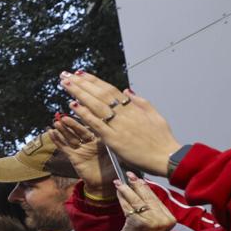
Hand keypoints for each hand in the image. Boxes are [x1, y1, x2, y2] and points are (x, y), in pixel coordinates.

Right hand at [49, 117, 112, 192]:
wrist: (104, 184)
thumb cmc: (112, 169)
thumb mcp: (116, 155)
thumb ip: (113, 143)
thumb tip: (118, 130)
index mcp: (100, 140)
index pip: (91, 126)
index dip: (85, 119)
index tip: (80, 109)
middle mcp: (89, 143)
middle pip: (78, 131)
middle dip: (71, 124)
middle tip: (64, 117)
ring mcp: (81, 149)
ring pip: (70, 138)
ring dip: (63, 130)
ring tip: (57, 123)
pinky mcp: (74, 157)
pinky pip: (64, 148)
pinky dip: (58, 140)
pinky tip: (51, 133)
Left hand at [60, 72, 182, 175]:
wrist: (166, 156)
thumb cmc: (162, 139)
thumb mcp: (154, 115)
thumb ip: (140, 102)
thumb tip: (127, 90)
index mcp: (133, 107)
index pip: (109, 89)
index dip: (93, 81)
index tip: (81, 74)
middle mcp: (124, 113)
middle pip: (99, 93)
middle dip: (81, 83)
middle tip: (66, 75)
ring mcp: (119, 126)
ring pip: (95, 105)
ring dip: (78, 93)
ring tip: (65, 84)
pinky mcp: (114, 140)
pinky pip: (96, 124)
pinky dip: (84, 114)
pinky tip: (73, 105)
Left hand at [113, 175, 176, 230]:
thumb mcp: (154, 226)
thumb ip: (153, 211)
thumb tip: (142, 190)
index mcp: (169, 219)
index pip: (156, 199)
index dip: (146, 187)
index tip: (139, 179)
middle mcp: (162, 219)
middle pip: (148, 196)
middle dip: (137, 184)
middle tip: (129, 175)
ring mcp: (150, 220)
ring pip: (137, 199)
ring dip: (126, 189)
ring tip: (118, 182)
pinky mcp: (137, 222)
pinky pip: (128, 206)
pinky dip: (122, 198)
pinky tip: (118, 192)